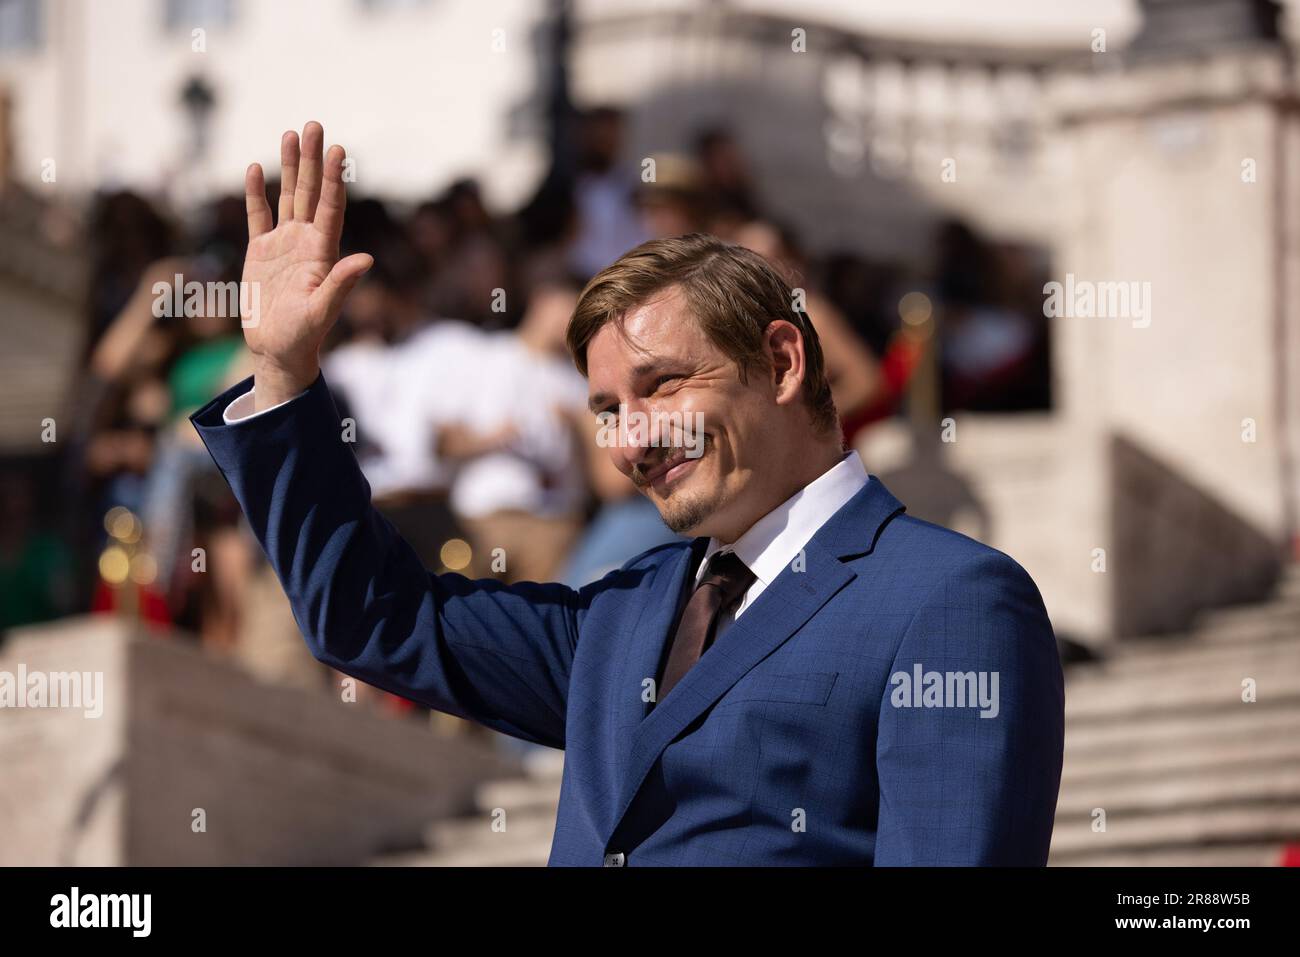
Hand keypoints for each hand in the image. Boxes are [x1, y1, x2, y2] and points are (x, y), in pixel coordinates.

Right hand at [242, 121, 372, 409]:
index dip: (334, 178)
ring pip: (287, 197)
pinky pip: (258, 216)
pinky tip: (256, 168)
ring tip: (290, 133)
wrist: (277, 351)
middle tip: (314, 125)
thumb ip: (340, 284)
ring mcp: (283, 244)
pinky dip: (257, 192)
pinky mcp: (260, 252)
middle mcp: (306, 242)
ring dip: (289, 166)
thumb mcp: (322, 311)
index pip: (330, 207)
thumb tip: (366, 259)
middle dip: (312, 159)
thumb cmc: (303, 337)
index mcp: (323, 253)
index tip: (338, 149)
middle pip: (310, 192)